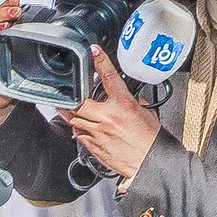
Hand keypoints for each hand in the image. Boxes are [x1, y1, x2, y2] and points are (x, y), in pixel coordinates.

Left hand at [57, 47, 163, 181]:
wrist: (150, 164)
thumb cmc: (151, 141)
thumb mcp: (146, 113)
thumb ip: (132, 102)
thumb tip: (124, 96)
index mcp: (124, 105)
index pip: (109, 77)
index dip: (100, 62)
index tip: (94, 52)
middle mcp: (108, 118)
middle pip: (79, 102)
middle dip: (72, 95)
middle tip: (68, 89)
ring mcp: (99, 133)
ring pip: (74, 119)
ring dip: (70, 112)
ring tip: (66, 106)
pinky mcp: (94, 147)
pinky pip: (79, 135)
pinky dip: (77, 128)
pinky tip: (79, 126)